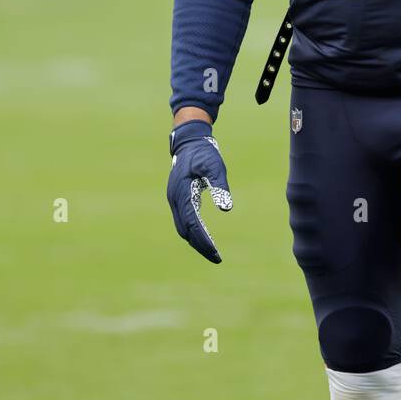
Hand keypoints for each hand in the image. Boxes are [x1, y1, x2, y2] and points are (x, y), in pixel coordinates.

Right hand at [167, 119, 231, 263]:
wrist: (189, 141)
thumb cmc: (204, 153)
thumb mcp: (215, 166)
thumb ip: (220, 186)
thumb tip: (226, 209)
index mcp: (182, 192)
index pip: (192, 223)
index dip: (203, 239)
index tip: (215, 252)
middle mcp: (175, 198)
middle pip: (185, 230)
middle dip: (200, 245)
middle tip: (216, 258)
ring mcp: (174, 199)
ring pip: (183, 227)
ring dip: (196, 240)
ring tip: (212, 252)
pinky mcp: (178, 198)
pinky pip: (184, 220)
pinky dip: (193, 231)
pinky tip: (205, 237)